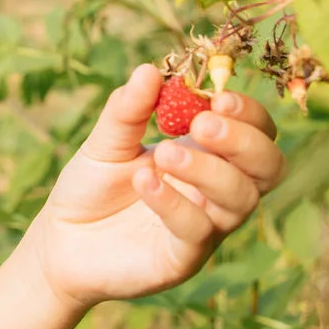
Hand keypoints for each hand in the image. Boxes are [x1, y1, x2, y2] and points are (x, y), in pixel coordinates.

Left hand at [28, 63, 285, 310]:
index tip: (219, 96)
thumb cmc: (92, 187)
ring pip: (240, 199)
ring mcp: (207, 227)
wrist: (59, 241)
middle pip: (269, 166)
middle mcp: (219, 191)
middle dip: (243, 141)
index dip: (250, 113)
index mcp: (211, 154)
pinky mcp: (183, 258)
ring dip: (208, 170)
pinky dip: (174, 202)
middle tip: (202, 124)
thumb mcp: (106, 141)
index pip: (259, 131)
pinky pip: (197, 231)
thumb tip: (149, 70)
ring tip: (163, 153)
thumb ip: (128, 109)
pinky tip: (143, 180)